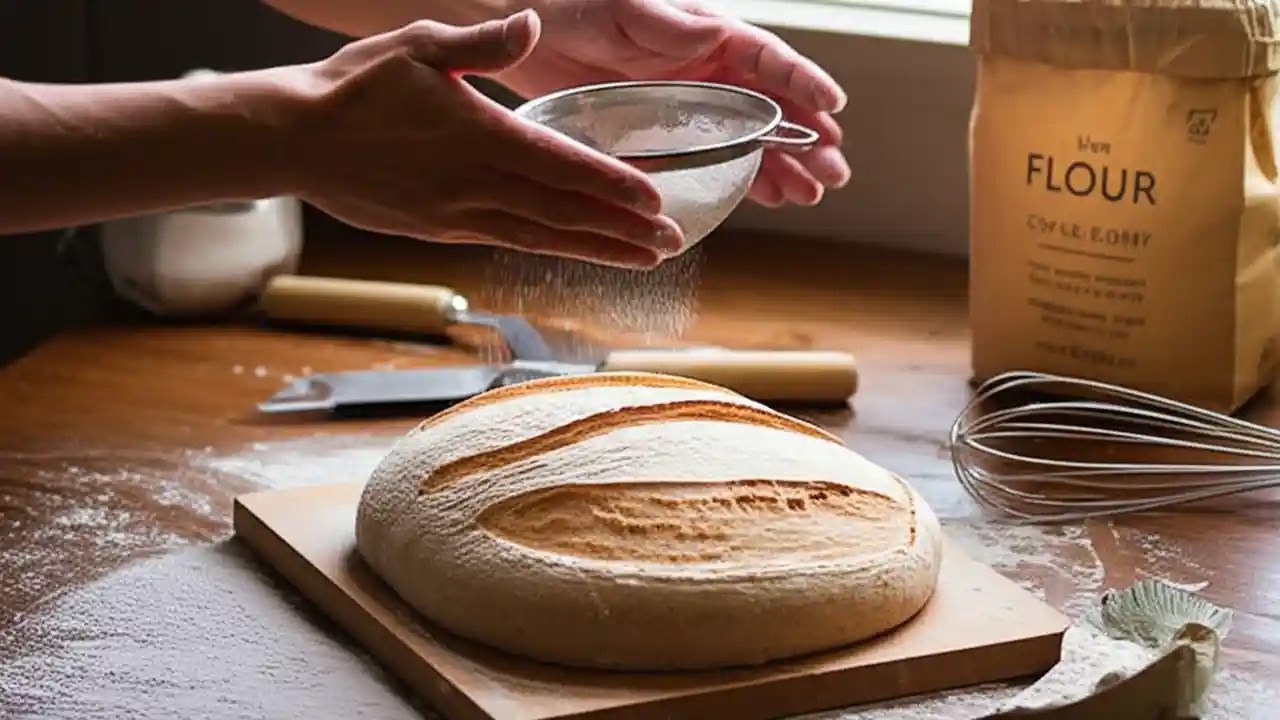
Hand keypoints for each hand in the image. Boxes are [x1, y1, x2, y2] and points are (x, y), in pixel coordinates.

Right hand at [289, 11, 682, 267]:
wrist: (293, 138)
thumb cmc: (354, 87)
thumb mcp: (417, 45)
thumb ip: (482, 43)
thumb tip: (530, 25)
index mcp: (478, 135)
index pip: (562, 165)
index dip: (612, 186)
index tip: (655, 202)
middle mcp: (474, 183)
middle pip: (564, 211)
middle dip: (622, 228)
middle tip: (671, 242)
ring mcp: (457, 213)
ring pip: (542, 237)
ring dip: (596, 249)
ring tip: (643, 259)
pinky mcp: (439, 230)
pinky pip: (509, 241)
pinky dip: (551, 248)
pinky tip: (579, 251)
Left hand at [492, 0, 850, 207]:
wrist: (527, 36)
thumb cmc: (574, 6)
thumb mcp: (624, 8)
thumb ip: (670, 23)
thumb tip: (716, 33)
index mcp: (710, 35)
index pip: (769, 59)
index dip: (803, 84)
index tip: (834, 108)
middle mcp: (710, 71)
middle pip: (774, 107)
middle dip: (808, 139)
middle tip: (834, 171)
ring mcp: (692, 106)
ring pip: (753, 138)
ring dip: (784, 166)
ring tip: (811, 193)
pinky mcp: (667, 135)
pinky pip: (717, 158)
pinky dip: (745, 177)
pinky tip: (771, 198)